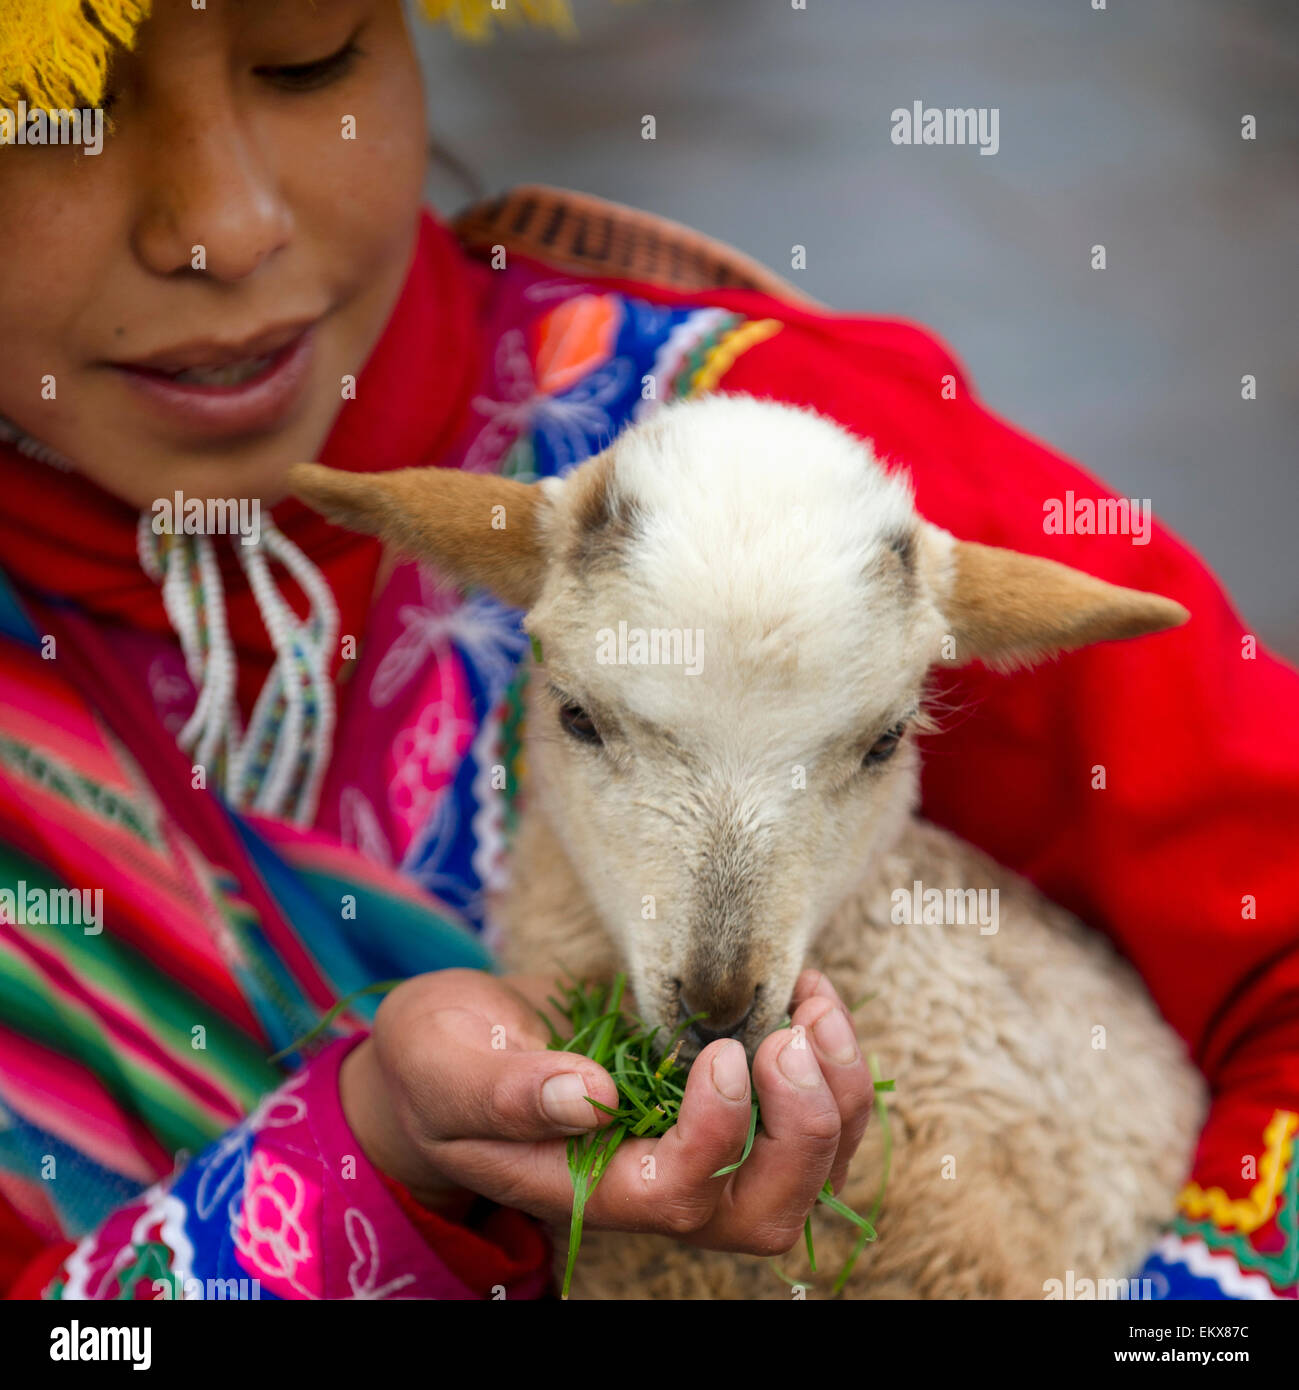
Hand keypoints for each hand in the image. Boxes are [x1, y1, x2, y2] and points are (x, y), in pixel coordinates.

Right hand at [340, 967, 872, 1255]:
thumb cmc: (440, 1061)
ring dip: (837, 1095)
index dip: (718, 1135)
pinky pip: (803, 1112)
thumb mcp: (444, 1064)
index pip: (678, 1194)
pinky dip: (830, 1062)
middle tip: (795, 1037)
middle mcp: (656, 1181)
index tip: (724, 1053)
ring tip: (818, 1007)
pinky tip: (809, 995)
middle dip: (806, 1128)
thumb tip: (590, 1097)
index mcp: (587, 1184)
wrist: (456, 1047)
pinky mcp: (719, 1104)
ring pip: (805, 1170)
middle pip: (765, 1207)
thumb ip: (501, 1089)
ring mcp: (696, 1148)